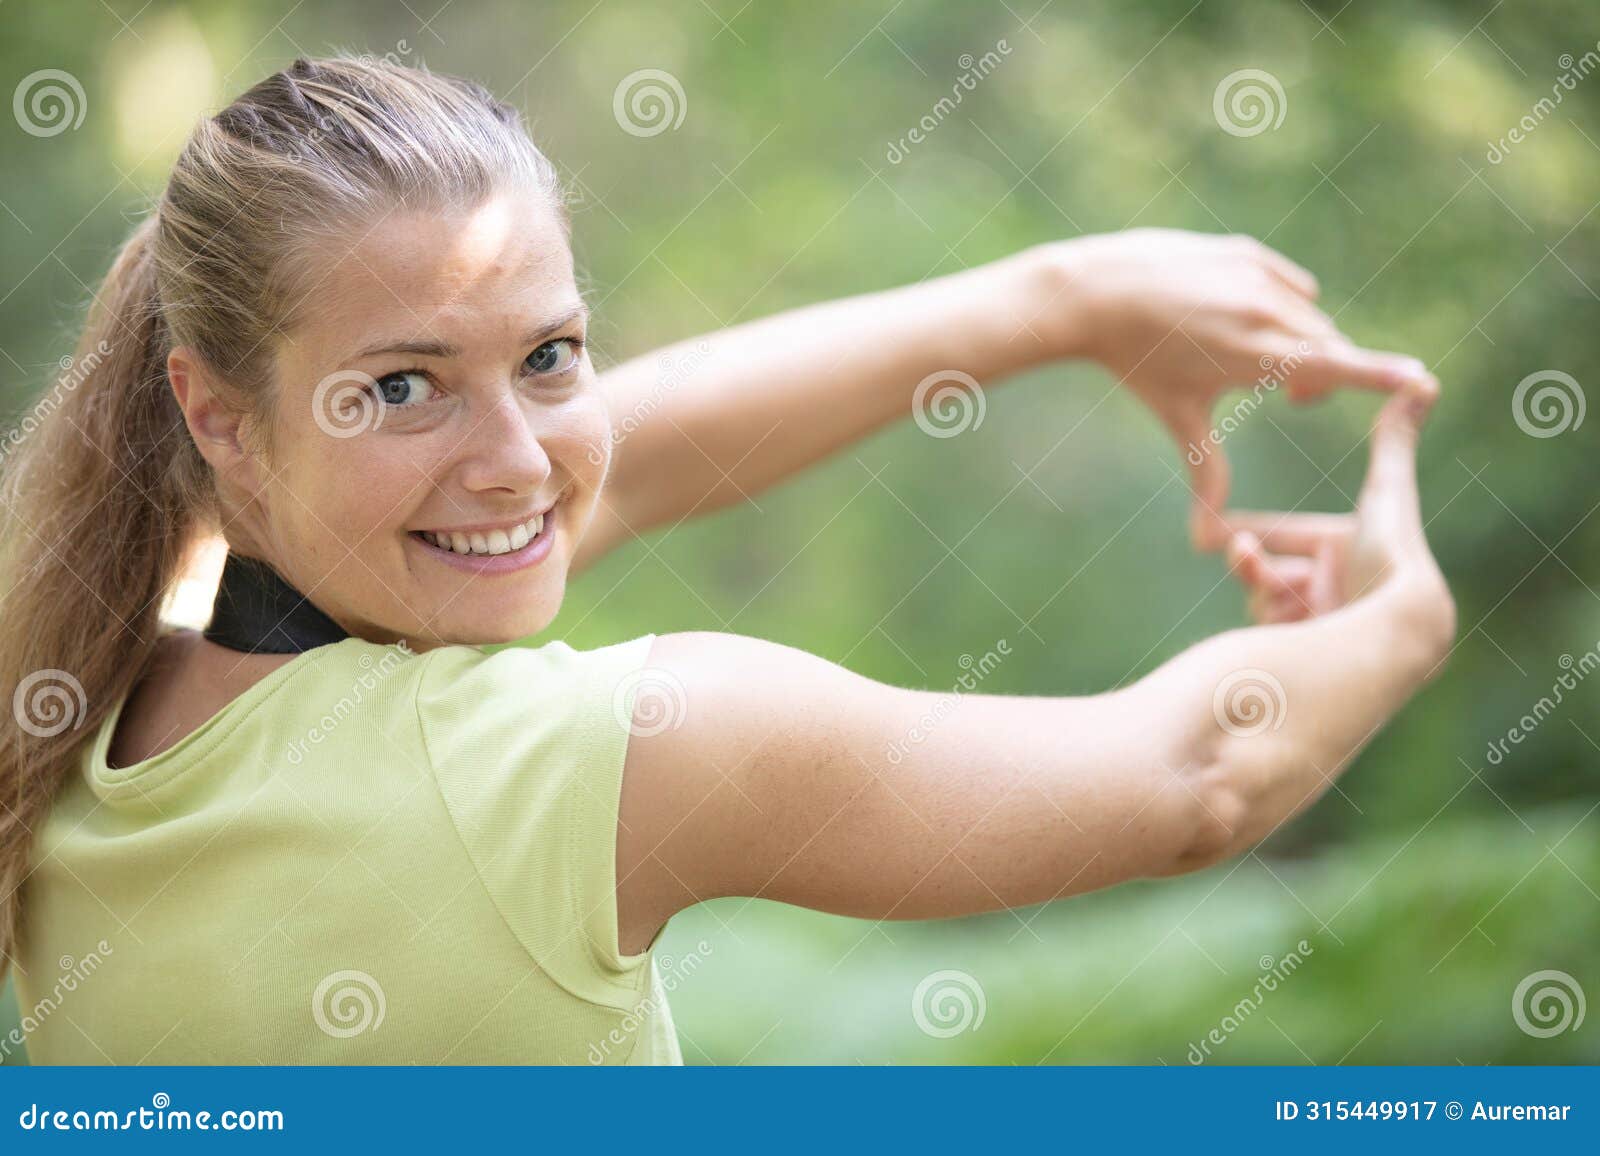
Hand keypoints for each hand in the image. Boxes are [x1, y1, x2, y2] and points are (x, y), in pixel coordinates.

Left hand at [1037, 229, 1437, 549]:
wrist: (1096, 292)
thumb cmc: (1138, 363)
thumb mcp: (1177, 417)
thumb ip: (1206, 471)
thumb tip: (1204, 538)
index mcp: (1256, 354)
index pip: (1335, 367)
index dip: (1380, 377)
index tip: (1422, 381)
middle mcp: (1266, 310)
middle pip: (1327, 350)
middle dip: (1322, 378)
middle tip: (1292, 402)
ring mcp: (1257, 276)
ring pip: (1310, 317)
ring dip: (1304, 345)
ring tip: (1265, 368)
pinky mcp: (1247, 251)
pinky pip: (1292, 285)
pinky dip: (1286, 308)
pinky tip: (1252, 322)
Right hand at [1221, 378, 1453, 651]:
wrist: (1402, 629)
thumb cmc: (1393, 558)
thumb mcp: (1386, 493)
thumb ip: (1394, 441)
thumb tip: (1425, 380)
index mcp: (1352, 553)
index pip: (1291, 538)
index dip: (1252, 533)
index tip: (1209, 535)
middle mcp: (1342, 591)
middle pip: (1274, 573)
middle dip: (1249, 564)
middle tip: (1226, 552)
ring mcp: (1327, 628)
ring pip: (1269, 604)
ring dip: (1262, 591)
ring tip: (1268, 589)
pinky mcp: (1316, 660)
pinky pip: (1275, 636)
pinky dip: (1271, 624)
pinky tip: (1280, 624)